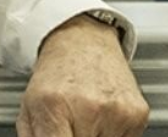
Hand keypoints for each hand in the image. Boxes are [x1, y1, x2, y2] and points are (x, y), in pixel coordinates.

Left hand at [17, 15, 148, 136]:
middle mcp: (88, 107)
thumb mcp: (29, 108)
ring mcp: (116, 111)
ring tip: (87, 120)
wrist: (84, 40)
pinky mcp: (138, 113)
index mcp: (54, 106)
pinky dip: (112, 135)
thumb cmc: (55, 75)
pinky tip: (104, 115)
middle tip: (70, 126)